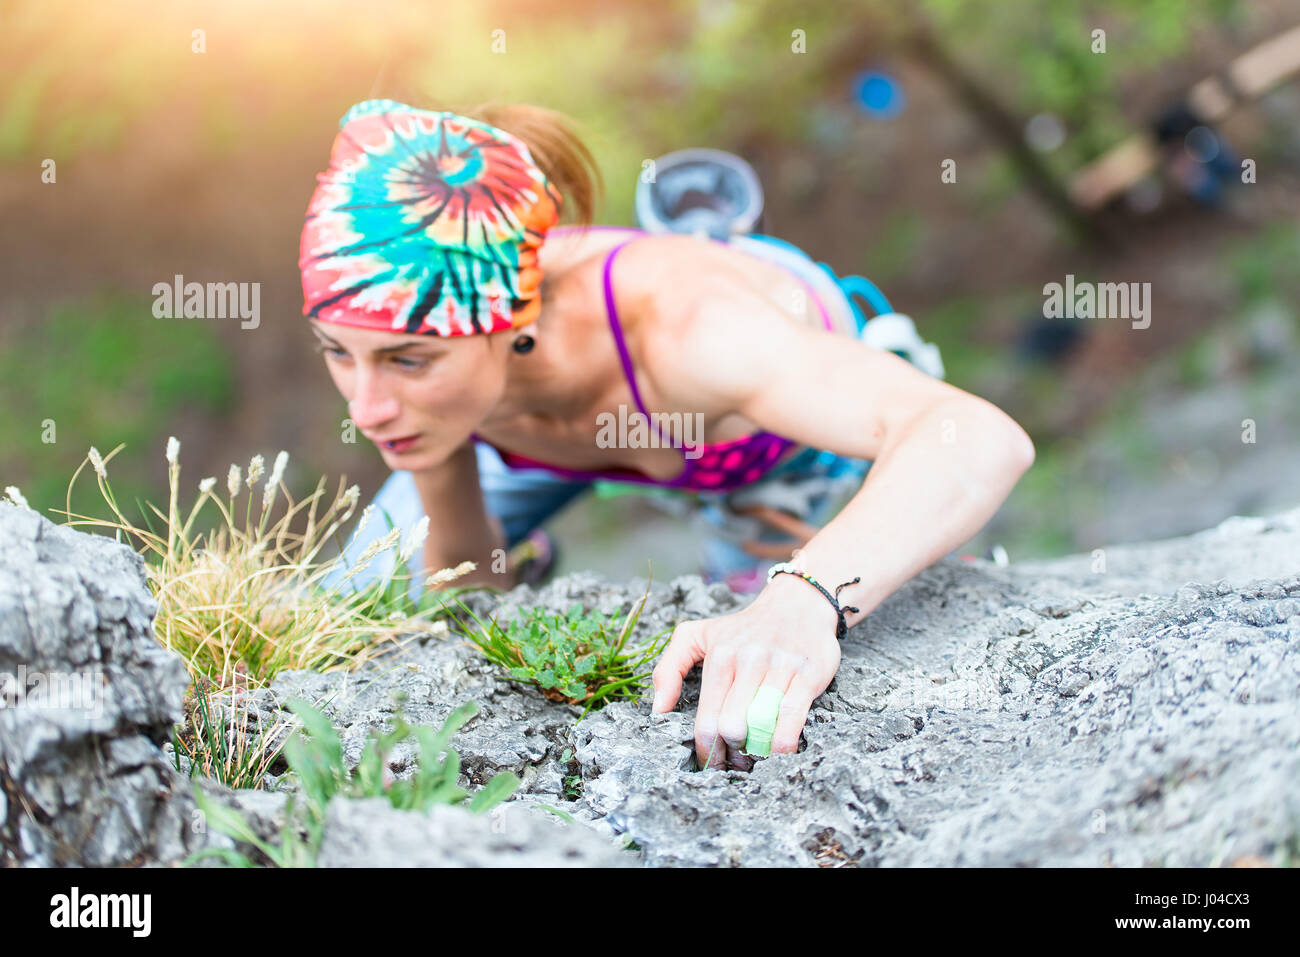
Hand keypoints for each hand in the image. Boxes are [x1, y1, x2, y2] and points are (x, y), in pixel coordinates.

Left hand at [651, 573, 841, 769]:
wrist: (797, 605)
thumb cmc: (743, 628)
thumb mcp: (697, 635)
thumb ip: (669, 668)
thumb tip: (658, 710)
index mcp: (720, 655)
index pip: (707, 718)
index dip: (707, 749)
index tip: (710, 760)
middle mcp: (749, 660)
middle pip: (732, 726)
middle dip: (732, 751)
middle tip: (734, 758)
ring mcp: (780, 667)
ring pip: (762, 725)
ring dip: (757, 751)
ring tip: (753, 756)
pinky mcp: (808, 674)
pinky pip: (793, 717)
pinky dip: (784, 742)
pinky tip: (778, 749)